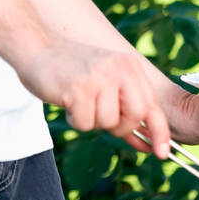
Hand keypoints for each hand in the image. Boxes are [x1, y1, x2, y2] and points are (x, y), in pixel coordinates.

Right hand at [16, 35, 171, 157]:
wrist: (37, 47)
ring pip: (108, 122)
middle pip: (136, 115)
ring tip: (80, 103)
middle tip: (102, 120)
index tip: (162, 153)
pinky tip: (68, 102)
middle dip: (121, 127)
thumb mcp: (105, 83)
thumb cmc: (70, 70)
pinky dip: (76, 121)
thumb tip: (148, 143)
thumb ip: (125, 109)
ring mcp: (100, 77)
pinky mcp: (79, 88)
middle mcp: (119, 69)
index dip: (160, 131)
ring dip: (92, 122)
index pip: (152, 104)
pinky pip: (85, 124)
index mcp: (130, 67)